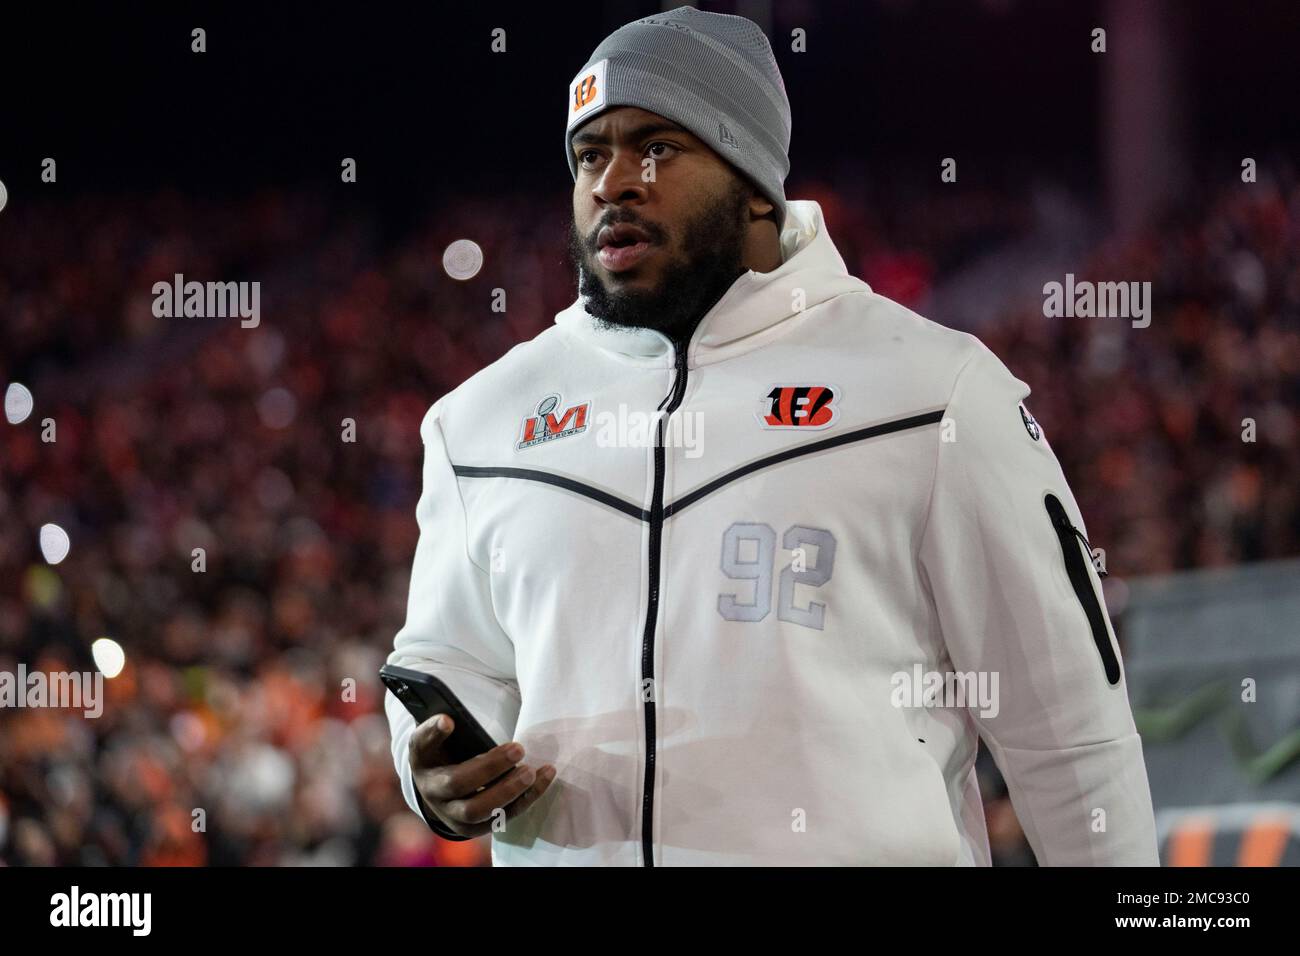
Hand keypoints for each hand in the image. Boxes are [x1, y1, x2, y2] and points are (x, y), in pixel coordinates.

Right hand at [408, 714, 556, 838]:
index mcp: (423, 763)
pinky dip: (526, 799)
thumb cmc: (442, 758)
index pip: (422, 746)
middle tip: (518, 749)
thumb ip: (438, 729)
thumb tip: (448, 721)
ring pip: (480, 810)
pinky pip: (502, 817)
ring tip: (531, 771)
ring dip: (510, 790)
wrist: (439, 794)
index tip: (449, 720)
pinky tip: (543, 778)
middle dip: (489, 768)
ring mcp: (454, 816)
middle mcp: (434, 794)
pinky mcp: (475, 829)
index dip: (433, 733)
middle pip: (457, 785)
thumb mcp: (434, 741)